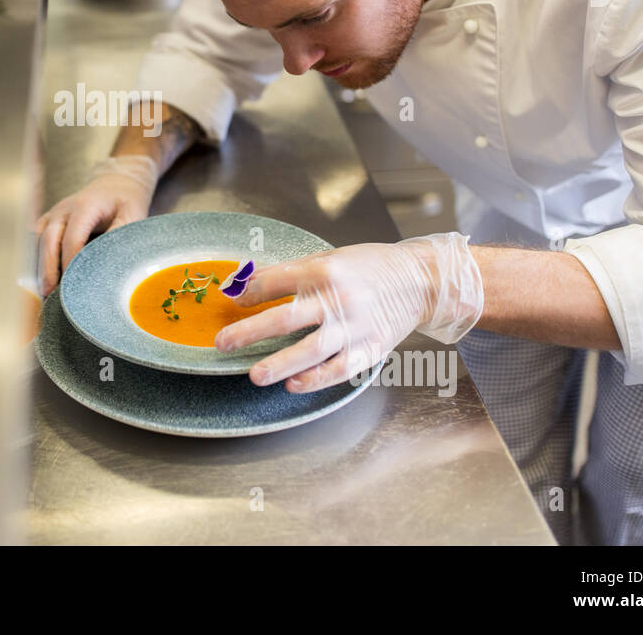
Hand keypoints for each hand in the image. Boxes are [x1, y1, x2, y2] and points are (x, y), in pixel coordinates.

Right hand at [35, 155, 157, 295]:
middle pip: (48, 240)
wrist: (115, 184)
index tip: (74, 285)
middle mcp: (64, 209)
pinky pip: (36, 241)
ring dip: (40, 266)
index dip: (71, 262)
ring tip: (44, 292)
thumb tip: (107, 264)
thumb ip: (120, 237)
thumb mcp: (132, 216)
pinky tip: (42, 279)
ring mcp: (53, 214)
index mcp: (85, 205)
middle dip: (48, 268)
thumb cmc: (125, 202)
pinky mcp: (49, 221)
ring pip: (38, 241)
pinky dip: (38, 259)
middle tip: (50, 294)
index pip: (72, 238)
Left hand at [213, 233, 482, 392]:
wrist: (419, 280)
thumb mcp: (329, 258)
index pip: (274, 283)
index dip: (248, 294)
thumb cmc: (367, 267)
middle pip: (285, 318)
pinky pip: (338, 369)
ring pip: (310, 350)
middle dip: (249, 332)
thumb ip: (291, 274)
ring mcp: (354, 327)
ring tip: (255, 376)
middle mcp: (336, 299)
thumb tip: (247, 287)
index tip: (232, 303)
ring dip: (279, 364)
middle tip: (223, 344)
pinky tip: (292, 385)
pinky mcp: (370, 349)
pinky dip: (315, 379)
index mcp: (322, 270)